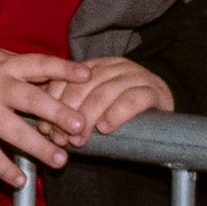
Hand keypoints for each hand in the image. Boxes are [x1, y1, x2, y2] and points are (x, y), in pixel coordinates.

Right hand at [0, 45, 113, 177]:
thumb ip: (21, 69)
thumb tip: (60, 77)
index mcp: (5, 67)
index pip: (39, 64)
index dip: (63, 69)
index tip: (87, 75)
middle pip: (30, 99)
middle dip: (57, 112)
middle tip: (80, 125)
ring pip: (13, 130)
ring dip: (39, 147)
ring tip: (61, 160)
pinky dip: (4, 169)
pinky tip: (21, 180)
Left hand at [51, 56, 175, 140]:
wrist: (163, 110)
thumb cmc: (121, 112)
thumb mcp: (93, 105)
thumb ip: (71, 110)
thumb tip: (43, 127)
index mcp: (95, 66)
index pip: (66, 78)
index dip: (53, 103)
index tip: (45, 128)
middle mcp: (114, 65)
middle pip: (83, 86)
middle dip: (68, 113)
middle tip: (62, 138)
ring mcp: (135, 75)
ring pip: (105, 92)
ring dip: (88, 118)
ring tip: (79, 139)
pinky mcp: (153, 90)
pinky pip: (133, 99)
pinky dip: (116, 114)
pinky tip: (105, 128)